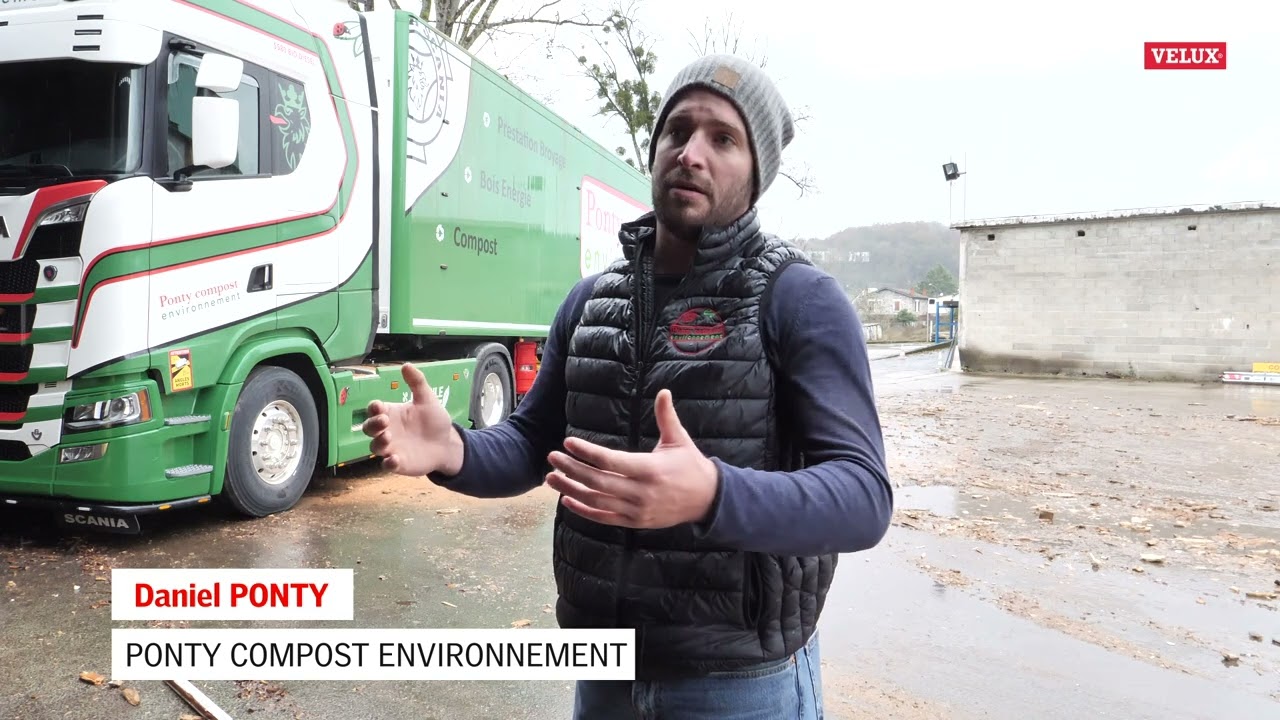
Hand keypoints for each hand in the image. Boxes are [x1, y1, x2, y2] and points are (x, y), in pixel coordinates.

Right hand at [361, 363, 462, 476]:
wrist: (447, 443)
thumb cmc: (434, 421)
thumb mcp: (427, 400)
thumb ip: (417, 383)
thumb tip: (406, 365)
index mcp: (391, 414)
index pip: (374, 410)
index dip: (373, 408)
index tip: (378, 406)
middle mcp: (387, 431)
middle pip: (369, 428)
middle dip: (372, 424)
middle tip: (384, 421)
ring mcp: (391, 448)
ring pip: (374, 447)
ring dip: (378, 443)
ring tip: (388, 437)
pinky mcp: (398, 463)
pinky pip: (387, 465)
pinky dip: (388, 463)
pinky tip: (394, 459)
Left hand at [545, 389, 718, 528]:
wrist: (708, 500)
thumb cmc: (690, 465)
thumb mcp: (679, 439)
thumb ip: (667, 416)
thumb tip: (663, 391)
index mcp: (650, 469)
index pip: (611, 461)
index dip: (587, 452)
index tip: (568, 442)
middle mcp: (641, 492)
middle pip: (598, 482)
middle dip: (572, 469)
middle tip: (552, 457)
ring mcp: (637, 510)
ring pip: (596, 501)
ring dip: (571, 489)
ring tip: (551, 477)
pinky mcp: (635, 522)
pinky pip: (604, 518)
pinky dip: (584, 510)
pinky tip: (567, 499)